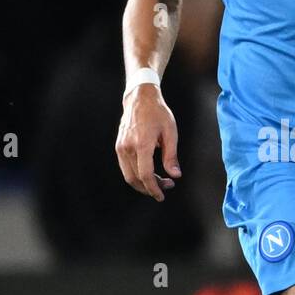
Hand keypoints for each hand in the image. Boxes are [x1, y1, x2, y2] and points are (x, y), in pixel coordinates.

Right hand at [115, 85, 180, 201]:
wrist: (140, 99)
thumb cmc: (158, 113)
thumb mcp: (170, 132)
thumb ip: (171, 156)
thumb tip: (175, 175)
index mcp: (142, 144)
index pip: (145, 174)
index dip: (154, 188)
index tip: (161, 195)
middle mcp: (128, 147)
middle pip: (136, 178)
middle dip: (150, 188)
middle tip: (166, 187)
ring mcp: (121, 147)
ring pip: (129, 175)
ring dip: (142, 183)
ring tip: (158, 181)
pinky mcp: (118, 146)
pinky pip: (125, 167)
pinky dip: (136, 175)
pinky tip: (148, 173)